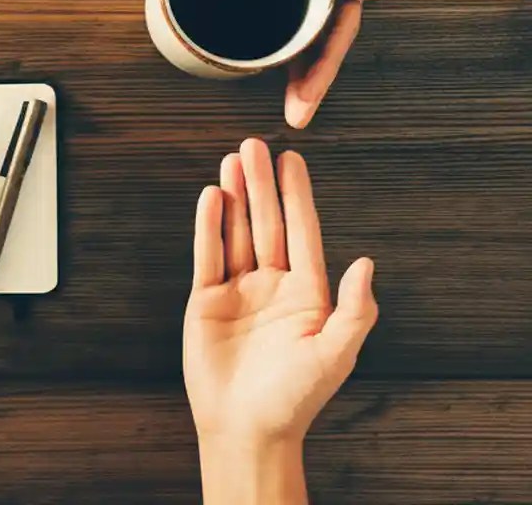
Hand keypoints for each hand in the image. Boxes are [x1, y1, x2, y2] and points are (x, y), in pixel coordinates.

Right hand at [184, 138, 377, 445]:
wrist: (246, 427)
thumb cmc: (295, 397)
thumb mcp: (335, 354)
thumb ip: (355, 309)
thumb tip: (366, 262)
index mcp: (308, 294)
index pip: (302, 233)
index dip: (297, 196)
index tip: (292, 160)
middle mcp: (273, 286)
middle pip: (267, 224)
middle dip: (261, 184)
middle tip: (254, 145)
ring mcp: (239, 291)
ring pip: (236, 232)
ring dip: (235, 197)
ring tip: (232, 161)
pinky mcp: (206, 301)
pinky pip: (207, 256)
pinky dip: (208, 227)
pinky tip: (211, 199)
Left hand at [185, 0, 381, 128]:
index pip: (329, 41)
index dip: (320, 75)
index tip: (305, 106)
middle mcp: (293, 1)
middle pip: (302, 50)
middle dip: (303, 87)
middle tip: (296, 117)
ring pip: (266, 43)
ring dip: (266, 74)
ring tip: (267, 106)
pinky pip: (220, 19)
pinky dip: (218, 43)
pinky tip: (215, 66)